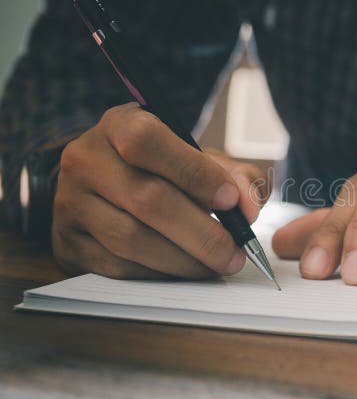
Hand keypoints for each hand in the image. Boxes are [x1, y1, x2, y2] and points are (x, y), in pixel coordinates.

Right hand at [52, 103, 268, 278]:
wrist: (108, 186)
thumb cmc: (166, 169)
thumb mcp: (200, 157)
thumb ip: (235, 175)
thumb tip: (248, 207)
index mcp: (119, 125)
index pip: (147, 142)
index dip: (193, 173)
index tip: (230, 200)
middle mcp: (85, 159)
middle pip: (145, 199)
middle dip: (201, 232)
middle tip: (235, 252)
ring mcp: (70, 203)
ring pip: (130, 239)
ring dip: (183, 259)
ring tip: (218, 264)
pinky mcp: (68, 243)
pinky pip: (116, 266)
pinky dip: (159, 274)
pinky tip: (186, 270)